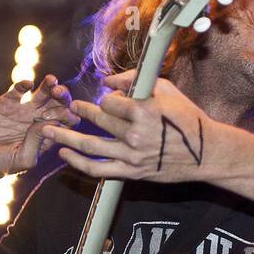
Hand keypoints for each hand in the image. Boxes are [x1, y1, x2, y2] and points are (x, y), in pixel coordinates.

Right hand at [0, 73, 81, 178]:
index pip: (66, 121)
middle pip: (59, 103)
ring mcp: (24, 110)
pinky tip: (26, 84)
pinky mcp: (7, 102)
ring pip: (43, 92)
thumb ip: (36, 143)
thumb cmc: (2, 165)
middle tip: (58, 92)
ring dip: (49, 85)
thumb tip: (46, 124)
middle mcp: (39, 120)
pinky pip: (19, 88)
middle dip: (62, 95)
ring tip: (50, 80)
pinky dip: (24, 83)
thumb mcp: (23, 159)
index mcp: (47, 135)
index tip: (61, 115)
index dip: (67, 115)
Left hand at [42, 71, 217, 182]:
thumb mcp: (166, 89)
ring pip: (90, 146)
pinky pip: (98, 169)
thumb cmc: (187, 117)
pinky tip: (64, 153)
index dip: (107, 99)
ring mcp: (132, 156)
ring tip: (47, 130)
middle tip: (68, 107)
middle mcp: (136, 134)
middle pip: (98, 120)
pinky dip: (77, 163)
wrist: (205, 152)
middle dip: (80, 112)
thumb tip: (108, 80)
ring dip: (65, 136)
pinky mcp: (132, 173)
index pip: (110, 102)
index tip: (109, 101)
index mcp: (144, 111)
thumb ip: (135, 80)